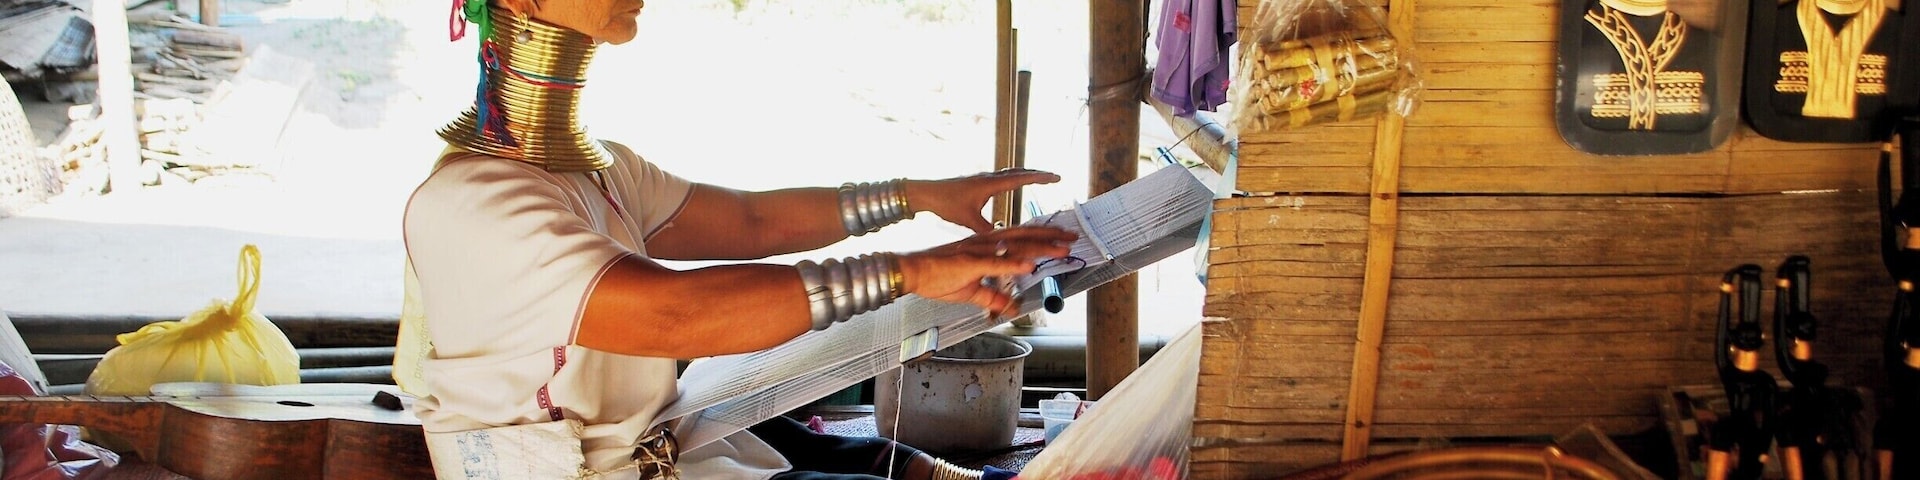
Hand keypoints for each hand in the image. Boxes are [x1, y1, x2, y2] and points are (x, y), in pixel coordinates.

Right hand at [896, 226, 1076, 316]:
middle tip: (1073, 237)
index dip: (1043, 237)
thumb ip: (994, 298)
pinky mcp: (969, 262)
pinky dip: (1013, 263)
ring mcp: (979, 251)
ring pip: (1015, 246)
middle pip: (1025, 237)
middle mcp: (986, 243)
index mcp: (987, 246)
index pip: (1021, 239)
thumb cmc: (938, 277)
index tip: (1063, 239)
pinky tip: (1029, 264)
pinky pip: (994, 263)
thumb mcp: (972, 291)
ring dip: (1040, 247)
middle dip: (1051, 237)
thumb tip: (1012, 309)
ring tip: (1061, 248)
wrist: (913, 271)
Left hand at [907, 169, 1061, 233]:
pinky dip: (1014, 178)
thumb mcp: (969, 220)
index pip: (1021, 178)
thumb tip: (1002, 241)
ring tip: (1039, 179)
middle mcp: (989, 178)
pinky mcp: (978, 182)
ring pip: (1010, 173)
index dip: (1040, 178)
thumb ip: (987, 230)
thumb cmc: (946, 203)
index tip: (1055, 178)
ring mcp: (983, 178)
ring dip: (1026, 175)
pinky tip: (1013, 185)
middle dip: (1038, 175)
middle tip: (1054, 178)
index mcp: (990, 184)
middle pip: (1019, 172)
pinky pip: (1002, 177)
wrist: (926, 193)